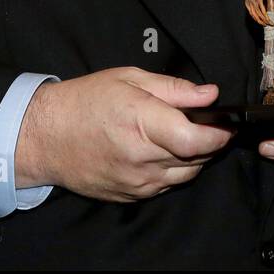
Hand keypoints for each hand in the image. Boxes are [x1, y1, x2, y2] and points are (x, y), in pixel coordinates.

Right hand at [15, 67, 233, 200]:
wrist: (46, 136)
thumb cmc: (85, 102)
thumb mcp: (129, 78)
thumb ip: (173, 88)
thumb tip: (209, 94)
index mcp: (141, 123)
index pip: (195, 139)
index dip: (218, 133)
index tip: (226, 124)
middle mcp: (141, 158)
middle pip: (196, 159)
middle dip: (209, 143)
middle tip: (205, 124)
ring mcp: (136, 182)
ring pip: (185, 175)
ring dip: (192, 158)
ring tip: (180, 136)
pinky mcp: (131, 195)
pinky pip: (165, 186)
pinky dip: (171, 171)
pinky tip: (159, 152)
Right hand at [244, 0, 273, 25]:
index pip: (263, 12)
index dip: (267, 18)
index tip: (271, 22)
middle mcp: (253, 2)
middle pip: (259, 16)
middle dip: (265, 21)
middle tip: (270, 25)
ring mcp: (249, 3)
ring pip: (254, 15)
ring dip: (259, 21)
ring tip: (264, 25)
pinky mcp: (247, 3)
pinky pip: (250, 12)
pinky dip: (254, 17)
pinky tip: (258, 20)